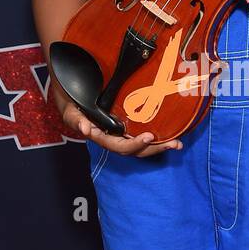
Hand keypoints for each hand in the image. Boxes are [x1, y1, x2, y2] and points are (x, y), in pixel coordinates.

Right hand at [57, 94, 182, 156]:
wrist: (74, 99)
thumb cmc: (73, 105)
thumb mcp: (71, 111)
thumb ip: (76, 119)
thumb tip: (85, 129)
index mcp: (102, 138)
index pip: (119, 146)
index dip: (134, 144)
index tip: (148, 137)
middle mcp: (114, 139)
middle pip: (136, 150)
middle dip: (154, 149)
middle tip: (173, 144)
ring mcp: (122, 135)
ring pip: (142, 146)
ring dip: (160, 146)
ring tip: (177, 144)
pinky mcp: (128, 129)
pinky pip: (143, 137)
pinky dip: (158, 139)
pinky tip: (173, 135)